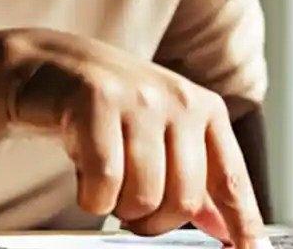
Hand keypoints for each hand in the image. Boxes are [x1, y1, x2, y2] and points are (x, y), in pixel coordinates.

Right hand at [4, 29, 267, 248]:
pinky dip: (91, 196)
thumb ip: (195, 177)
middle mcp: (181, 101)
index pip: (232, 179)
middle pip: (185, 201)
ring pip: (144, 197)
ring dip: (118, 207)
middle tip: (131, 208)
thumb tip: (226, 225)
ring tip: (106, 182)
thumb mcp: (161, 135)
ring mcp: (141, 99)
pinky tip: (84, 177)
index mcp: (205, 110)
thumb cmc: (110, 107)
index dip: (243, 223)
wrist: (49, 66)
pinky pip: (104, 182)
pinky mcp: (98, 102)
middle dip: (154, 222)